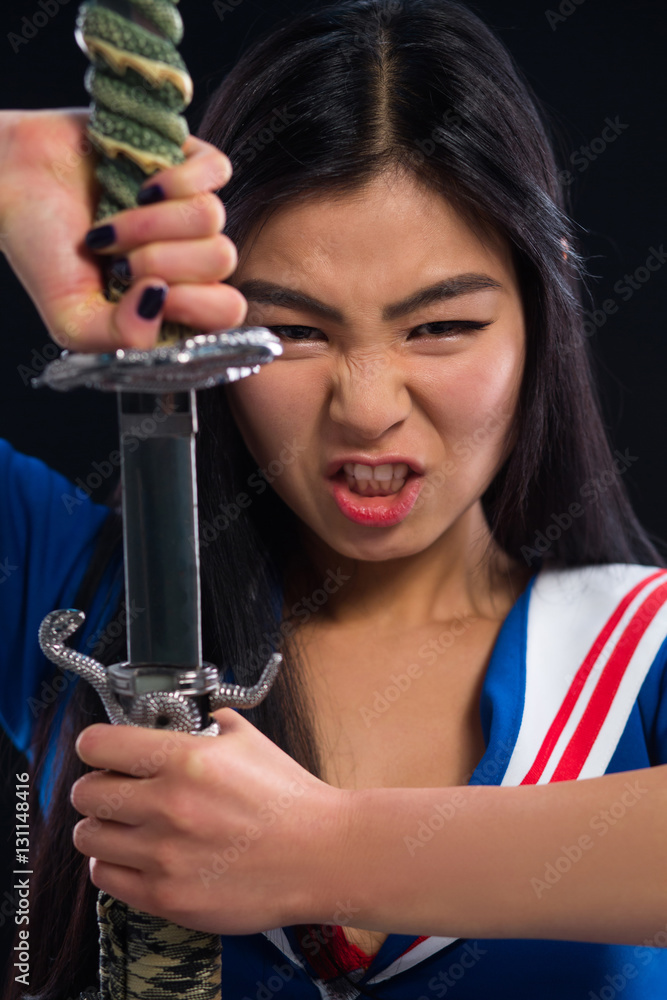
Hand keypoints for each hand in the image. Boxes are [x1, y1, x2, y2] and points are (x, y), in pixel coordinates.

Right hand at [0, 108, 246, 351]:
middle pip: (221, 259)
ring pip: (211, 217)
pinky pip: (217, 169)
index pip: (228, 309)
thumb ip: (122, 338)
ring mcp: (191, 210)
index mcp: (177, 302)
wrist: (9, 181)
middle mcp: (192, 259)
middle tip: (117, 257)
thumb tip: (159, 302)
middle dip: (160, 258)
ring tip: (112, 225)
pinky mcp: (186, 162)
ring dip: (151, 221)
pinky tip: (141, 188)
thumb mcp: (72, 320)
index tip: (140, 288)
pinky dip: (175, 179)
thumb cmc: (41, 253)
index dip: (190, 301)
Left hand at [70, 709, 349, 934]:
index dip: (95, 745)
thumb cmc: (289, 801)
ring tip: (127, 825)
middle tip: (117, 789)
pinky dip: (114, 862)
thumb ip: (209, 723)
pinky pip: (105, 876)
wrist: (321, 855)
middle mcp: (167, 805)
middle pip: (85, 792)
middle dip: (98, 786)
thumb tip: (183, 717)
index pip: (97, 745)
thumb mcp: (249, 741)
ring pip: (89, 836)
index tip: (101, 750)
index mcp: (184, 759)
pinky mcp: (166, 896)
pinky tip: (137, 854)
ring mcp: (163, 855)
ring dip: (104, 827)